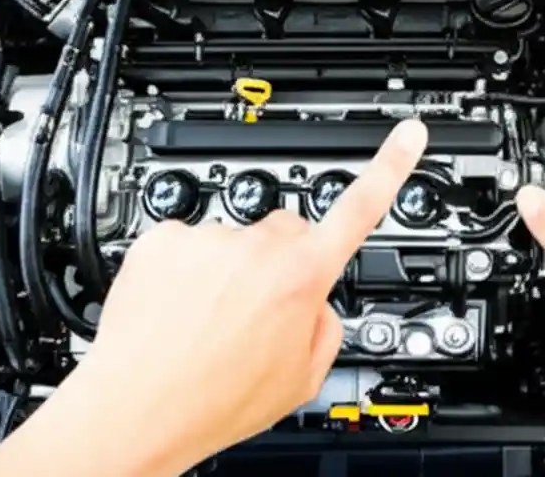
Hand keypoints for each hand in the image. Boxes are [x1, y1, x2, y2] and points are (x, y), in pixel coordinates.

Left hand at [0, 120, 427, 476]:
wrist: (137, 410)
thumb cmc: (216, 401)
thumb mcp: (301, 379)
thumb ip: (325, 327)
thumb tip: (317, 304)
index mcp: (303, 277)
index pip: (361, 207)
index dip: (391, 165)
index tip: (407, 134)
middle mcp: (258, 247)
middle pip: (287, 231)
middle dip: (280, 260)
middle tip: (256, 311)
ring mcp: (208, 239)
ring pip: (231, 241)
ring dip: (225, 272)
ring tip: (205, 323)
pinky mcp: (162, 240)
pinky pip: (184, 244)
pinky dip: (182, 271)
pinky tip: (176, 310)